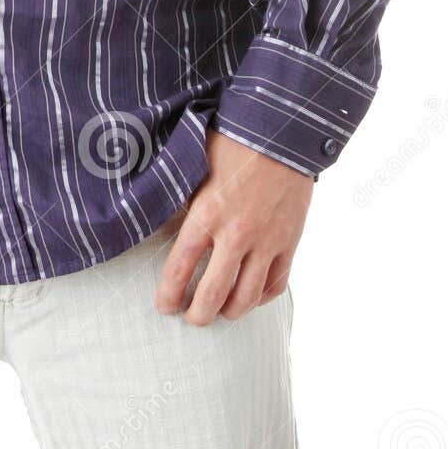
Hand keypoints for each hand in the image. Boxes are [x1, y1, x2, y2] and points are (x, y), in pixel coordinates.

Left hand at [154, 130, 312, 325]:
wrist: (281, 130)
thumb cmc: (232, 143)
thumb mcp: (196, 167)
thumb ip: (179, 200)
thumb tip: (158, 226)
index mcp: (206, 214)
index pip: (179, 270)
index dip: (168, 295)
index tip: (164, 306)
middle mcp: (236, 234)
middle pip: (212, 294)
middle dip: (198, 315)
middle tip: (191, 318)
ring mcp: (266, 241)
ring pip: (246, 297)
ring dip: (230, 312)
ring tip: (220, 312)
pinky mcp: (289, 241)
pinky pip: (275, 284)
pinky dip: (261, 297)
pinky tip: (250, 296)